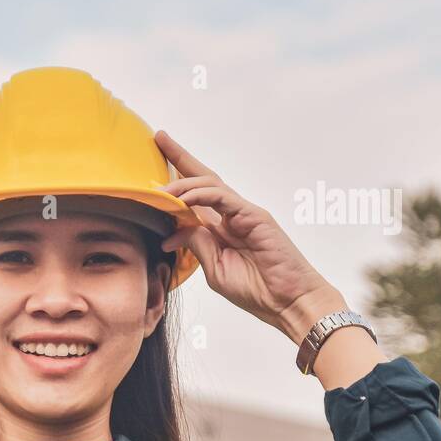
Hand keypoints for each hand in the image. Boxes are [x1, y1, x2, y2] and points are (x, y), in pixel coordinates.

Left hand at [154, 130, 346, 341]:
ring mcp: (243, 213)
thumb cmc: (256, 289)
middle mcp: (231, 215)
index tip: (153, 172)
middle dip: (180, 157)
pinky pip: (223, 197)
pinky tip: (183, 201)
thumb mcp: (214, 268)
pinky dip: (201, 195)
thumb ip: (196, 245)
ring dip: (182, 184)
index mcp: (220, 228)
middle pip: (202, 178)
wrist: (287, 302)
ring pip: (209, 184)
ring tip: (160, 192)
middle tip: (159, 137)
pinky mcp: (255, 216)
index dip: (176, 180)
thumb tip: (172, 231)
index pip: (194, 197)